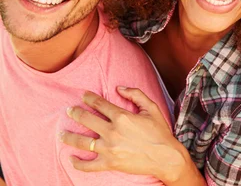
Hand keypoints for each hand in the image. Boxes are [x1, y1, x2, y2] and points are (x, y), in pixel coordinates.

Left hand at [59, 88, 186, 182]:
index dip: (89, 98)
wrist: (166, 157)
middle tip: (69, 110)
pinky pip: (88, 165)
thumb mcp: (152, 108)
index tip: (83, 95)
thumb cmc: (160, 132)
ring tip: (62, 133)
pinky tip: (70, 158)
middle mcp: (112, 131)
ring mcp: (109, 148)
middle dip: (75, 113)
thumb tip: (119, 88)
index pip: (99, 104)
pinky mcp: (109, 163)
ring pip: (81, 142)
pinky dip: (77, 163)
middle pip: (86, 119)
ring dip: (68, 136)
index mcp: (122, 117)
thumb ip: (136, 95)